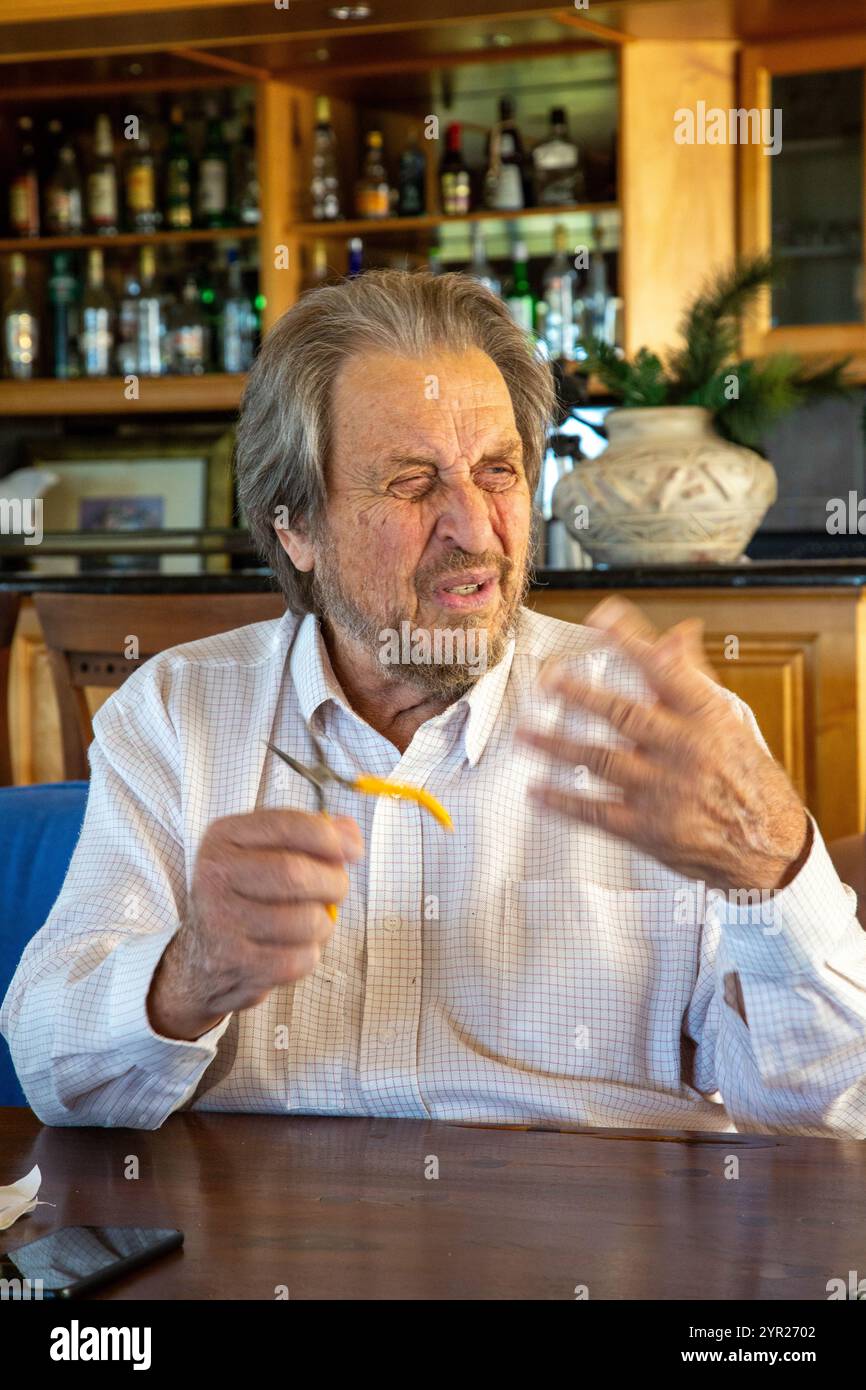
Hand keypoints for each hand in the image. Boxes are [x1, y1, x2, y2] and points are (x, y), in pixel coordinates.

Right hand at [147, 809, 363, 1040]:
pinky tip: (295, 948)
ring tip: (315, 922)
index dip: (330, 837)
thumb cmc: (248, 897)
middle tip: (337, 891)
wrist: (202, 959)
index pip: (287, 825)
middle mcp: (215, 875)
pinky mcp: (234, 961)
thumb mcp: (266, 853)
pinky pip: (297, 959)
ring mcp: (220, 920)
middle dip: (333, 883)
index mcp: (224, 837)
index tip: (353, 851)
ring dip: (324, 924)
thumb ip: (312, 835)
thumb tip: (351, 836)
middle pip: (296, 874)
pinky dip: (309, 955)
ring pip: (305, 920)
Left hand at [515, 596, 809, 893]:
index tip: (600, 620)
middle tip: (548, 678)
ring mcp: (664, 792)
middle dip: (580, 694)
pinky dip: (563, 801)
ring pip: (601, 760)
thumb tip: (677, 631)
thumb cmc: (746, 779)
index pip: (667, 671)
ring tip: (524, 733)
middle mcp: (685, 751)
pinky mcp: (648, 829)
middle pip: (624, 715)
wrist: (769, 847)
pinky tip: (537, 791)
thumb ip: (694, 678)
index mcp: (708, 720)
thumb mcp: (730, 722)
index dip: (631, 643)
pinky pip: (596, 812)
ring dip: (556, 745)